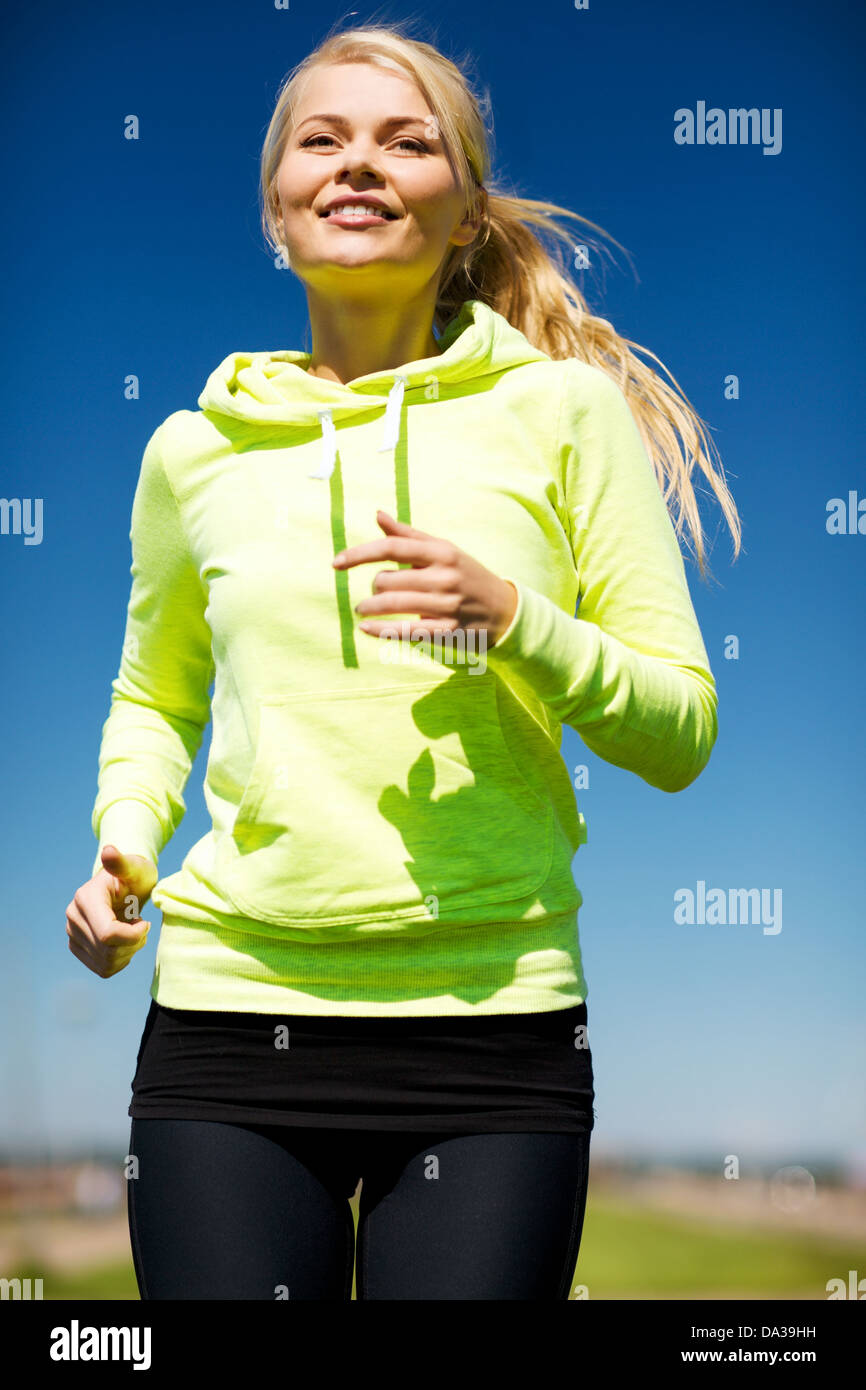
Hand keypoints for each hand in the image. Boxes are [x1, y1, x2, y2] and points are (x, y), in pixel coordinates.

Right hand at [65, 845, 158, 978]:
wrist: (125, 886)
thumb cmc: (135, 875)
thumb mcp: (135, 868)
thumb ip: (122, 862)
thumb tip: (108, 851)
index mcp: (85, 898)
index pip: (108, 934)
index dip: (133, 936)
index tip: (145, 922)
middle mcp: (73, 916)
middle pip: (108, 950)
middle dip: (133, 943)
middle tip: (141, 926)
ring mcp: (72, 933)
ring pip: (105, 963)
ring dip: (127, 952)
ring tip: (133, 932)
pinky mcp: (77, 947)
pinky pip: (102, 968)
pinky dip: (120, 961)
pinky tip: (125, 943)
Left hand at [332, 511, 518, 644]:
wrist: (503, 610)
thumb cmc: (465, 575)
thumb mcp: (442, 550)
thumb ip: (408, 536)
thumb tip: (378, 515)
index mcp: (441, 552)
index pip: (392, 548)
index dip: (360, 554)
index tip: (336, 563)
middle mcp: (444, 576)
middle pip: (387, 579)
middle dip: (374, 586)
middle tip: (375, 591)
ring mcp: (446, 604)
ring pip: (392, 603)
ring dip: (370, 608)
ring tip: (363, 609)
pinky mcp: (447, 630)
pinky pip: (405, 631)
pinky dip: (381, 631)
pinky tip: (366, 629)